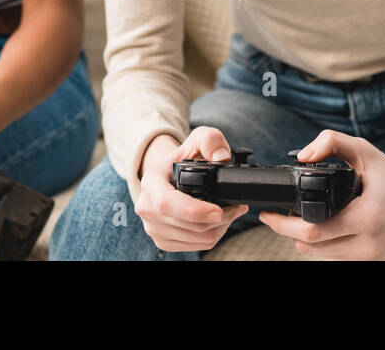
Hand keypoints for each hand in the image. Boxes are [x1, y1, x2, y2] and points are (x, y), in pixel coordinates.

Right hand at [134, 127, 248, 251]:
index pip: (168, 203)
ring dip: (220, 228)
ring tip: (229, 212)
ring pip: (195, 238)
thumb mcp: (198, 138)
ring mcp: (153, 228)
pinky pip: (195, 246)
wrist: (168, 174)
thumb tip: (222, 157)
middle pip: (188, 225)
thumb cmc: (183, 157)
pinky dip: (212, 236)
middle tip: (237, 207)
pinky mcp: (163, 241)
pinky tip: (216, 221)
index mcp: (151, 182)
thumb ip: (211, 140)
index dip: (195, 211)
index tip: (220, 211)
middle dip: (220, 219)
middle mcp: (146, 207)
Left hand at [258, 130, 384, 260]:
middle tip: (273, 216)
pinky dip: (321, 245)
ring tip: (296, 220)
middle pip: (310, 248)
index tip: (267, 212)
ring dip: (302, 240)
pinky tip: (317, 228)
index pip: (312, 230)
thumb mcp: (364, 151)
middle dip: (286, 231)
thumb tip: (303, 156)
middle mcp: (368, 243)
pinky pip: (334, 257)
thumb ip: (332, 143)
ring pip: (320, 256)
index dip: (283, 223)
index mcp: (366, 218)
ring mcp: (369, 256)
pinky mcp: (371, 261)